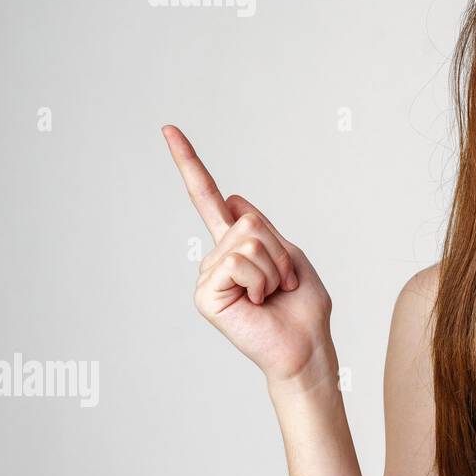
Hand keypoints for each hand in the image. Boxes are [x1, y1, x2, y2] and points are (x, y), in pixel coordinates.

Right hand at [162, 125, 334, 390]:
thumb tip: (231, 197)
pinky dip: (260, 280)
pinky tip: (257, 302)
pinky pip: (239, 262)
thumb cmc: (302, 307)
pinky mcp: (207, 295)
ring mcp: (209, 275)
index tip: (169, 130)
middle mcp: (216, 257)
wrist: (306, 345)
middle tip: (282, 282)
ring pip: (247, 240)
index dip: (189, 163)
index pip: (207, 197)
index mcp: (236, 245)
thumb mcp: (292, 255)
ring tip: (271, 294)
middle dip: (278, 249)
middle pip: (247, 219)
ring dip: (274, 267)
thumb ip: (264, 228)